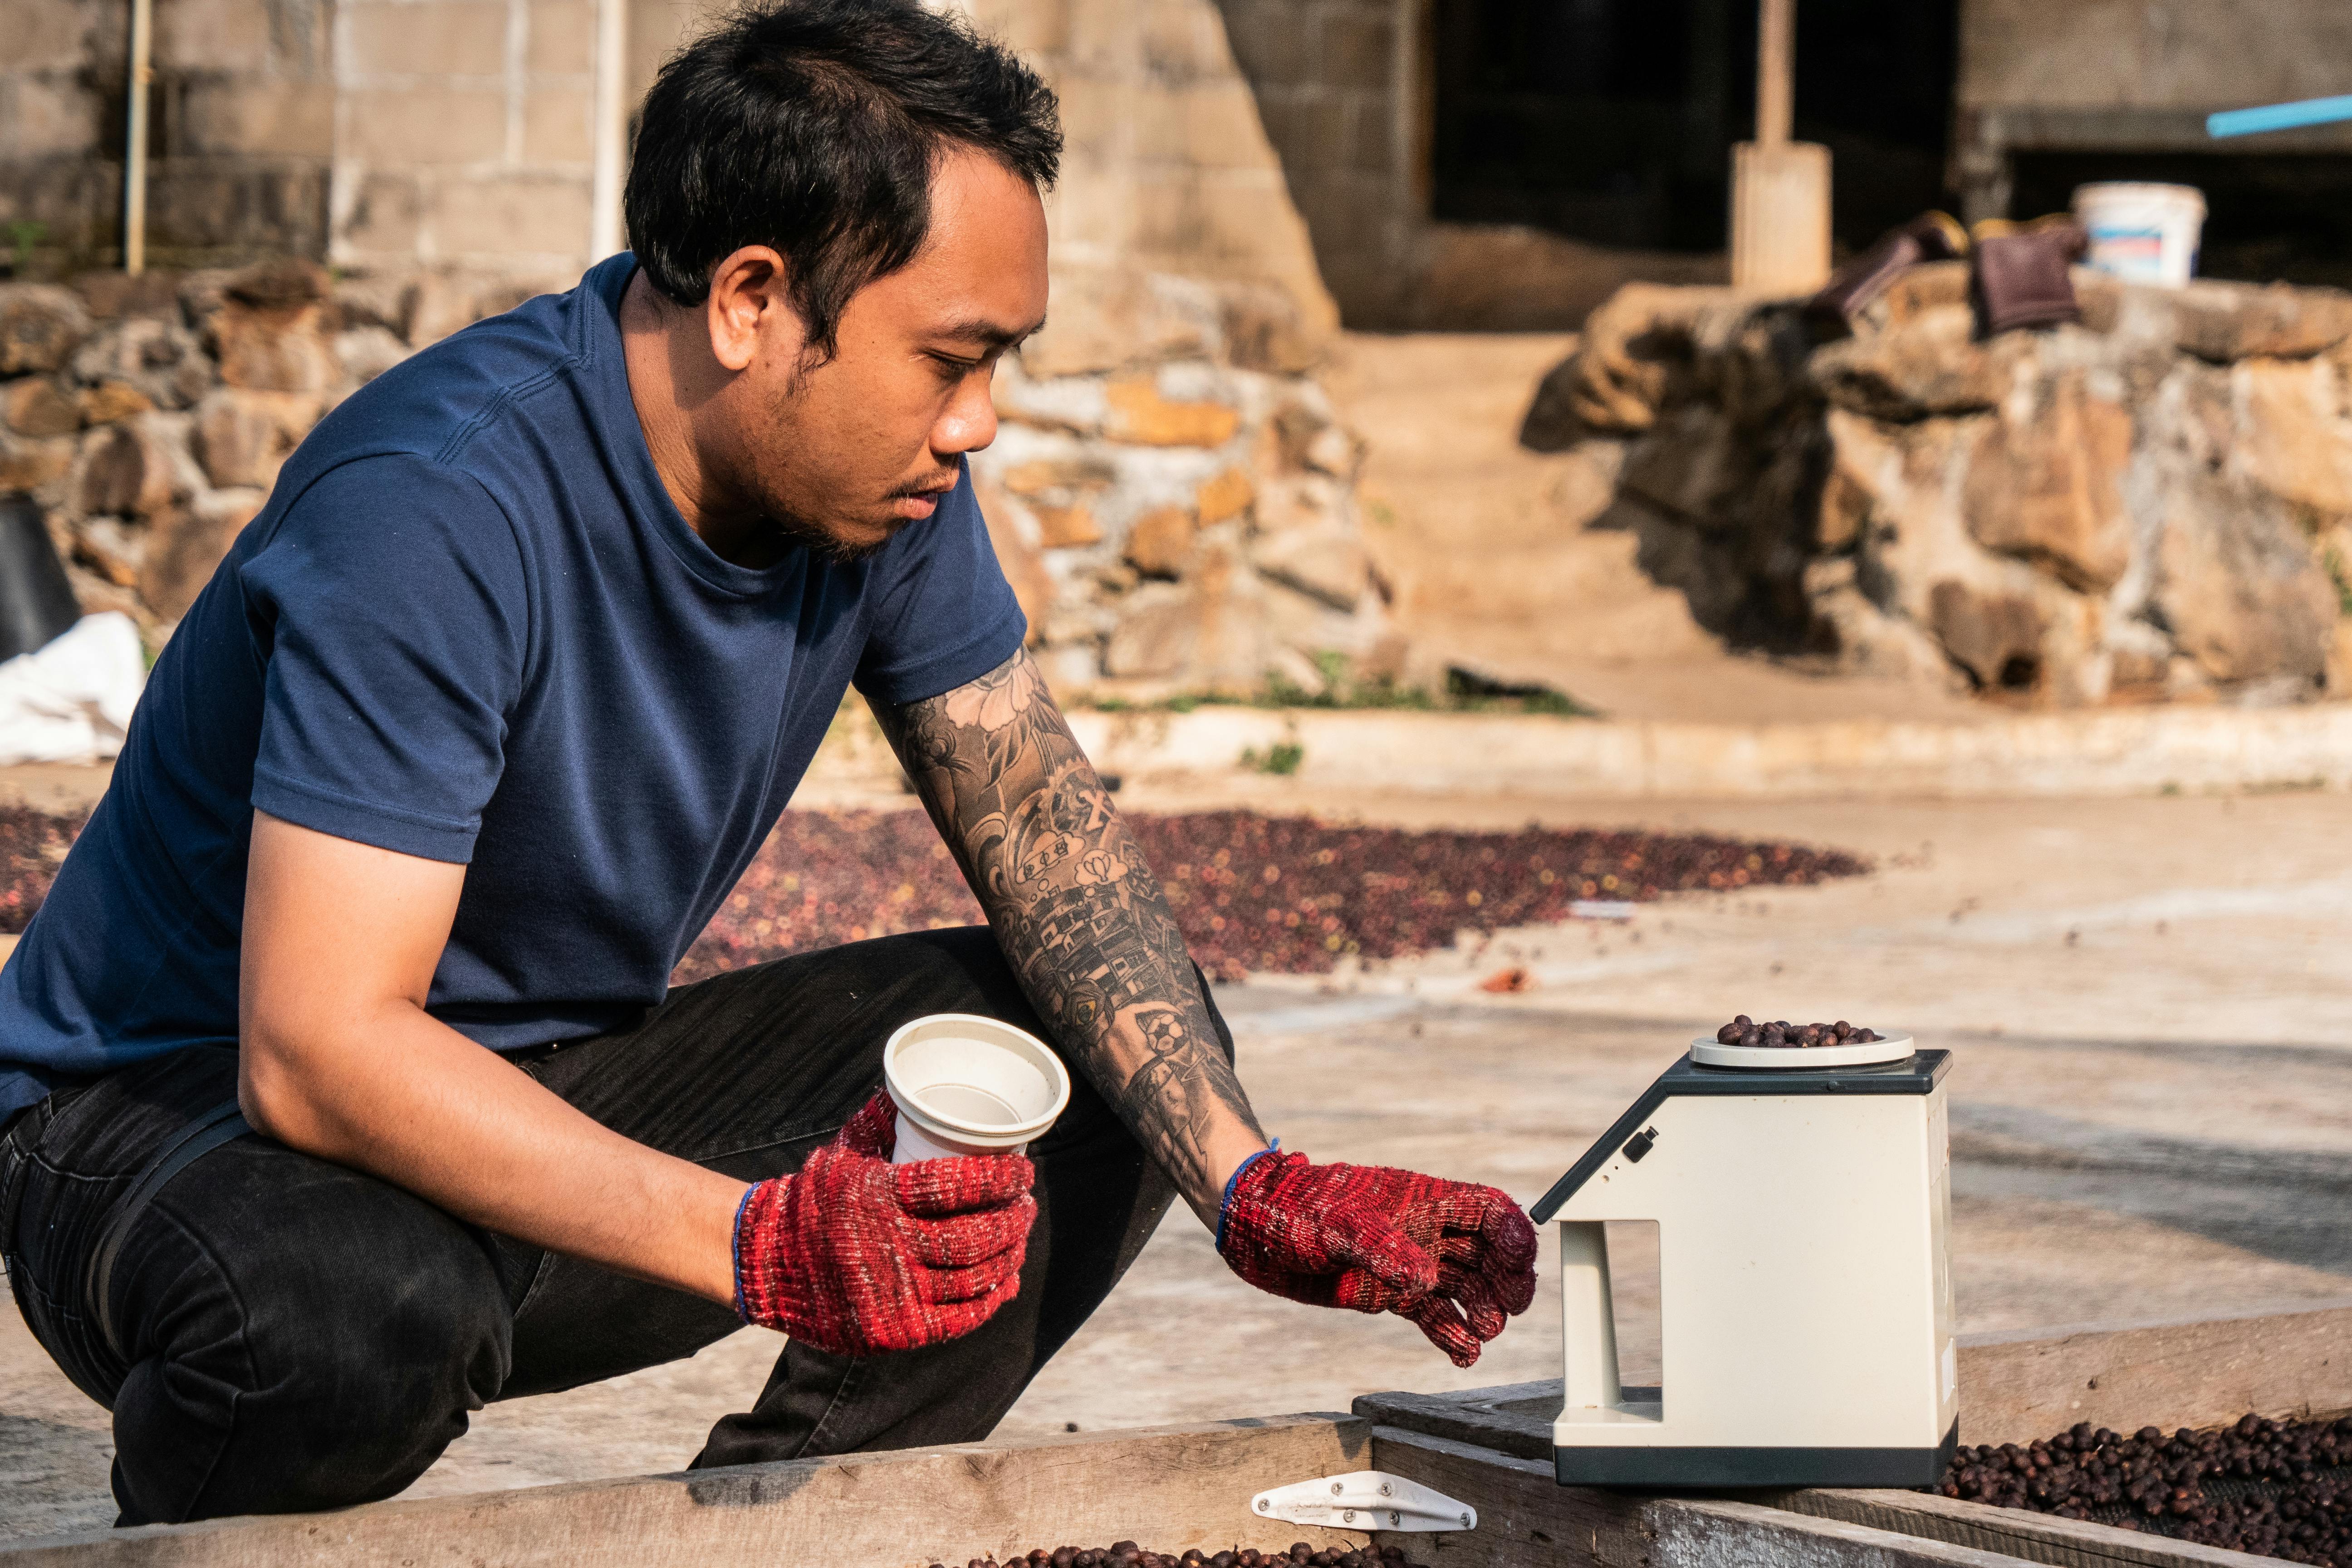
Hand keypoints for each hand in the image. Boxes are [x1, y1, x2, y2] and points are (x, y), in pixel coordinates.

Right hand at [733, 1091, 1036, 1356]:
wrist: (768, 1262)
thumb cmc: (815, 1202)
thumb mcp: (844, 1156)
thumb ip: (879, 1123)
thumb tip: (906, 1086)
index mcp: (880, 1196)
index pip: (957, 1184)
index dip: (1001, 1178)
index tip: (1023, 1171)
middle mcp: (889, 1245)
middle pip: (974, 1235)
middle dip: (1013, 1220)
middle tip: (1027, 1205)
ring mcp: (893, 1293)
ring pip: (973, 1278)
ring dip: (1008, 1257)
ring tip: (1019, 1239)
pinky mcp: (893, 1330)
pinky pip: (957, 1320)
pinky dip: (988, 1302)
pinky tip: (1004, 1285)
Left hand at [1217, 1150, 1537, 1366]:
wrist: (1255, 1230)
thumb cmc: (1296, 1208)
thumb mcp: (1339, 1224)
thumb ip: (1384, 1248)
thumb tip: (1427, 1279)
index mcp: (1421, 1200)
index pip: (1486, 1208)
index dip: (1512, 1230)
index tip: (1522, 1258)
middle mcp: (1423, 1232)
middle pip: (1486, 1252)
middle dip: (1507, 1278)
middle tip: (1511, 1308)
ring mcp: (1408, 1265)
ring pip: (1464, 1288)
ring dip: (1483, 1310)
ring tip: (1485, 1333)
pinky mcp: (1389, 1294)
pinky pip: (1432, 1316)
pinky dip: (1452, 1335)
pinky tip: (1466, 1355)